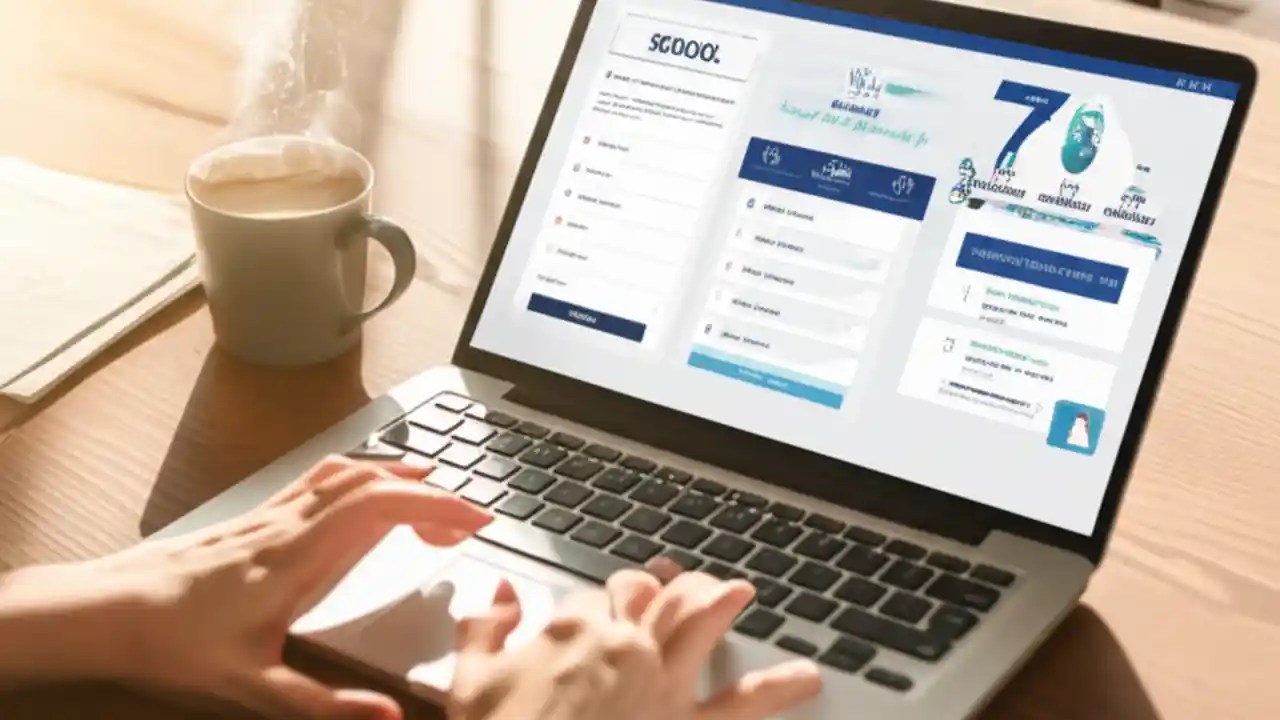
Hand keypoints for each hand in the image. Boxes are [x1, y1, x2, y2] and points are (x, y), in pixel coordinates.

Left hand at [0, 454, 491, 718]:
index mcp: (298, 556)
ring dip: (396, 475)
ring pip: (345, 472)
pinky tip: (363, 489)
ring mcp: (271, 515)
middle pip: (372, 481)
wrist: (108, 610)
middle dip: (430, 494)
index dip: (436, 505)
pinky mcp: (256, 517)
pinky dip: (358, 474)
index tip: (476, 519)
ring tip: (432, 494)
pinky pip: (317, 479)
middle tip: (467, 522)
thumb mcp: (253, 688)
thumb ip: (324, 704)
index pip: (380, 506)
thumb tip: (388, 715)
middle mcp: (290, 524)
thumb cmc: (175, 645)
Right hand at [450, 569, 821, 719]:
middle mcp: (625, 646)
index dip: (594, 604)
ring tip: (741, 593)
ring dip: (723, 605)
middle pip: (649, 598)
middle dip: (658, 587)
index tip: (593, 614)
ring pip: (699, 625)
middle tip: (668, 585)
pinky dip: (776, 689)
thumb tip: (499, 592)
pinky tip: (804, 677)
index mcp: (574, 631)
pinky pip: (740, 704)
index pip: (591, 599)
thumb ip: (484, 628)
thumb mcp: (470, 682)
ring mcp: (662, 684)